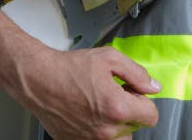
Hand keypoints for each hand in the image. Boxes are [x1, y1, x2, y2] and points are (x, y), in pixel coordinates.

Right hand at [19, 46, 160, 139]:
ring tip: (101, 106)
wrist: (38, 80)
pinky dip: (97, 130)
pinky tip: (87, 113)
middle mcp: (105, 130)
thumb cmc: (69, 68)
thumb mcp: (109, 59)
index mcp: (117, 108)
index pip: (151, 117)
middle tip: (113, 95)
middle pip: (135, 128)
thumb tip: (153, 87)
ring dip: (115, 125)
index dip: (144, 101)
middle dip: (129, 112)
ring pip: (118, 139)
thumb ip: (137, 74)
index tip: (132, 93)